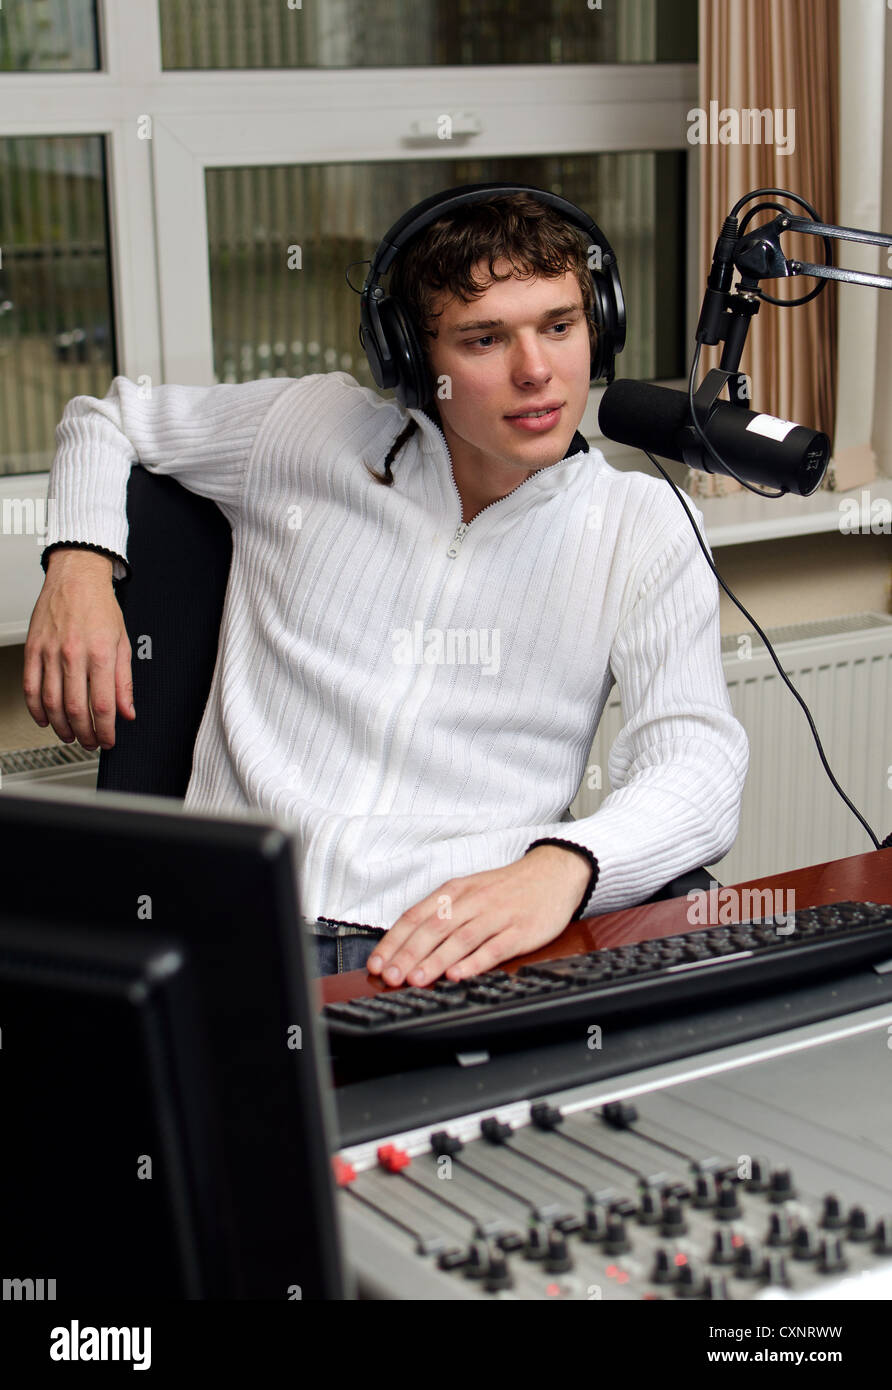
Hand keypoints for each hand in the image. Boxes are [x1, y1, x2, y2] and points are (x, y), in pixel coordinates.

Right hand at [23, 550, 134, 750]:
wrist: (76, 577)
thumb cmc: (100, 606)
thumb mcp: (123, 643)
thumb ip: (125, 681)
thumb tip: (127, 711)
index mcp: (100, 654)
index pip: (103, 705)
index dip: (106, 730)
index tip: (108, 740)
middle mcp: (74, 655)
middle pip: (76, 709)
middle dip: (84, 734)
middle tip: (90, 742)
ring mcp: (50, 653)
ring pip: (51, 703)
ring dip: (60, 727)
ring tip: (70, 735)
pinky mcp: (33, 650)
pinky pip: (30, 687)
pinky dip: (36, 709)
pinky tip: (45, 719)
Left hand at [366, 844, 590, 986]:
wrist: (553, 873)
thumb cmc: (506, 888)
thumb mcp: (469, 891)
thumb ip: (441, 914)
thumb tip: (407, 945)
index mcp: (455, 891)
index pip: (415, 916)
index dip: (394, 941)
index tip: (377, 963)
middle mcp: (472, 901)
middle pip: (434, 928)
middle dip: (409, 954)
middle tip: (391, 977)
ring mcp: (497, 916)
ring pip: (460, 939)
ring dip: (436, 960)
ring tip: (417, 979)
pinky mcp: (520, 931)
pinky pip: (494, 948)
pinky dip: (474, 962)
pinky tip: (459, 975)